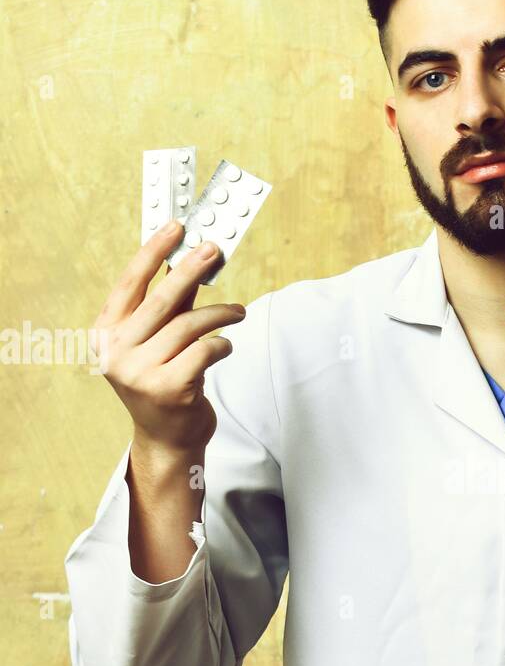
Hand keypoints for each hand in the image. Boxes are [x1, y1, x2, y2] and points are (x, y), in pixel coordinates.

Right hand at [91, 222, 246, 453]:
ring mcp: (140, 373)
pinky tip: (225, 346)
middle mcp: (116, 352)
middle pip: (161, 299)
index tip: (176, 227)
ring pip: (189, 326)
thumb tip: (190, 261)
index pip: (130, 283)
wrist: (167, 438)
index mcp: (106, 334)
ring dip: (220, 314)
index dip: (153, 251)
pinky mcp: (168, 389)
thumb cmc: (164, 381)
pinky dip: (221, 345)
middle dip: (191, 270)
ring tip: (238, 312)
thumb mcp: (157, 340)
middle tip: (214, 250)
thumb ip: (169, 305)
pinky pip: (205, 351)